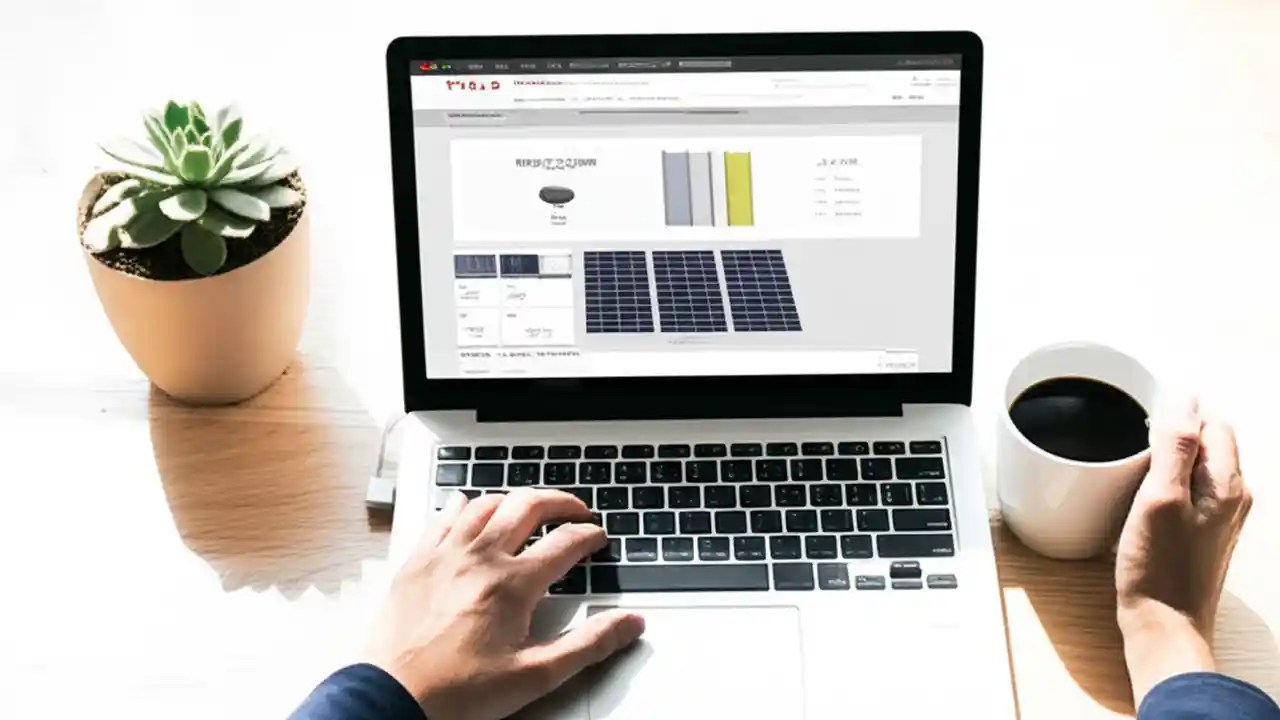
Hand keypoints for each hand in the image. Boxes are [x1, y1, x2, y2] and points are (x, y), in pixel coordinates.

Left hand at [363, 489, 644, 719]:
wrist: (394, 698)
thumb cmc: (458, 694)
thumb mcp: (535, 676)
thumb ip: (588, 645)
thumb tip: (628, 625)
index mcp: (512, 585)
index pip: (565, 543)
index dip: (590, 535)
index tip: (598, 537)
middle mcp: (480, 558)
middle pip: (529, 506)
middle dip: (560, 502)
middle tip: (575, 509)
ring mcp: (445, 554)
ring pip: (487, 503)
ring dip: (516, 500)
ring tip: (530, 507)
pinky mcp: (417, 560)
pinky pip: (444, 516)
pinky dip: (465, 506)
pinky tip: (469, 509)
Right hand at [1114, 397, 1251, 702]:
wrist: (1165, 625)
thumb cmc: (1159, 568)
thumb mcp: (1160, 498)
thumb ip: (1175, 446)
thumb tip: (1183, 399)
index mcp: (1228, 483)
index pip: (1211, 422)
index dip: (1179, 411)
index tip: (1142, 415)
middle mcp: (1232, 497)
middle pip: (1209, 441)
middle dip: (1176, 429)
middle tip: (1135, 435)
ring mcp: (1220, 516)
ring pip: (1199, 465)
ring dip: (1171, 454)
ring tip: (1136, 460)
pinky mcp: (1203, 532)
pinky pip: (1191, 489)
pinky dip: (1169, 479)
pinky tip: (1145, 490)